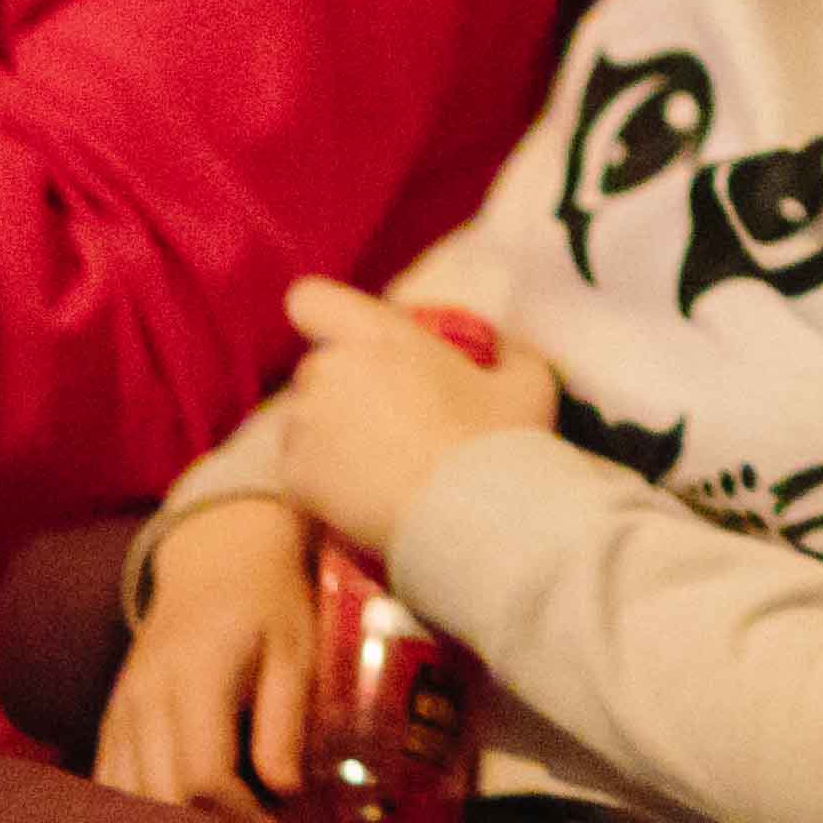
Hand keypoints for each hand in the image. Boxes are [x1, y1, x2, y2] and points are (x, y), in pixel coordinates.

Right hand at [96, 495, 318, 822]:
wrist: (214, 560)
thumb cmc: (267, 605)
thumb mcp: (295, 648)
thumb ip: (284, 716)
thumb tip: (284, 791)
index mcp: (194, 675)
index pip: (203, 776)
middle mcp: (143, 697)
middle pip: (160, 798)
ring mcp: (119, 711)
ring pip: (126, 801)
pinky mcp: (110, 723)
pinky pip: (110, 786)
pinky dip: (139, 821)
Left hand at [274, 279, 557, 563]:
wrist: (470, 522)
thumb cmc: (498, 443)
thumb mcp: (528, 382)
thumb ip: (509, 353)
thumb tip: (506, 349)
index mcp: (376, 336)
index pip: (310, 299)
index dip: (324, 316)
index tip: (352, 342)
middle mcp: (328, 371)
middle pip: (317, 368)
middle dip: (342, 389)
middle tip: (390, 423)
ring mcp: (304, 426)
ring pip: (304, 420)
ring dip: (330, 435)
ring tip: (379, 469)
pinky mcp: (293, 478)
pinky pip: (300, 470)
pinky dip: (323, 482)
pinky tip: (364, 499)